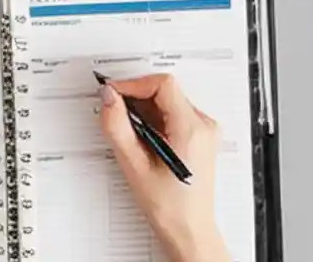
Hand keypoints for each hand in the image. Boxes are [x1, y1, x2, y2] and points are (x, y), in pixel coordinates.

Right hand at [98, 74, 229, 261]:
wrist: (188, 229)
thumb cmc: (169, 206)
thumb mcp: (134, 166)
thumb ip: (117, 127)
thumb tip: (109, 98)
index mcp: (191, 129)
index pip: (162, 84)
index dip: (133, 84)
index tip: (113, 94)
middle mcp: (203, 125)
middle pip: (165, 91)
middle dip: (137, 99)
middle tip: (117, 116)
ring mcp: (204, 130)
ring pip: (168, 101)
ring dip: (145, 111)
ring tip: (133, 137)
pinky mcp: (199, 136)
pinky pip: (174, 114)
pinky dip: (154, 120)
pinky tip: (145, 141)